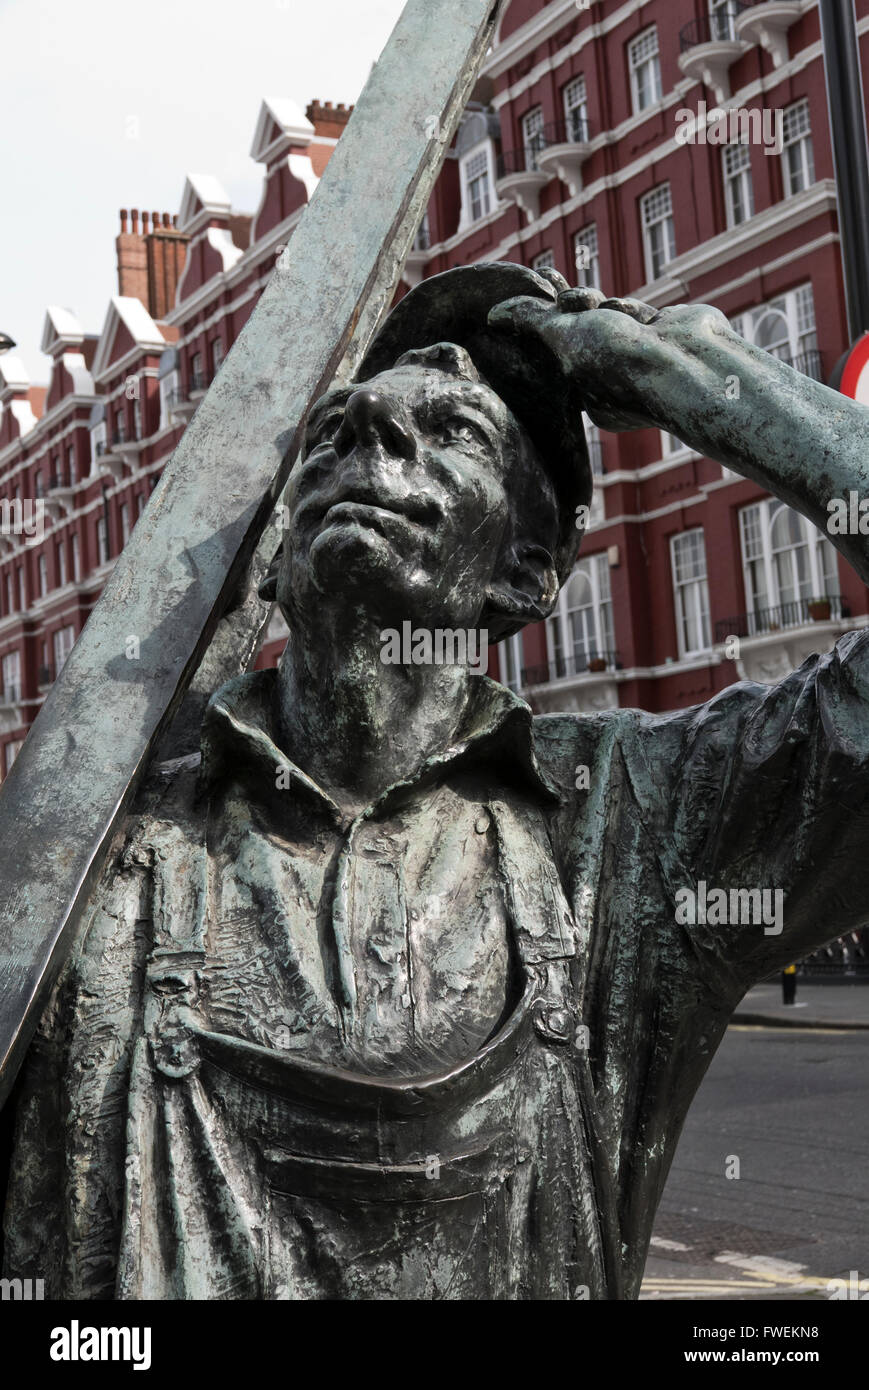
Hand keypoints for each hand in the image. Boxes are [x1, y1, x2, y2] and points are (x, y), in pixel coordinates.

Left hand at [488, 288, 740, 433]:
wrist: (689, 363)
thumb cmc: (623, 362)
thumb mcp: (564, 338)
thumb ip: (531, 322)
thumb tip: (493, 315)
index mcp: (580, 388)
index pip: (554, 342)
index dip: (547, 310)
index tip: (542, 282)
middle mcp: (606, 373)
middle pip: (578, 323)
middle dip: (576, 303)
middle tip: (576, 296)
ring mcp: (633, 353)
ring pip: (605, 312)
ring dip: (604, 305)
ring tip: (610, 311)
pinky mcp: (656, 333)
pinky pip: (633, 310)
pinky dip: (632, 309)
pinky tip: (642, 318)